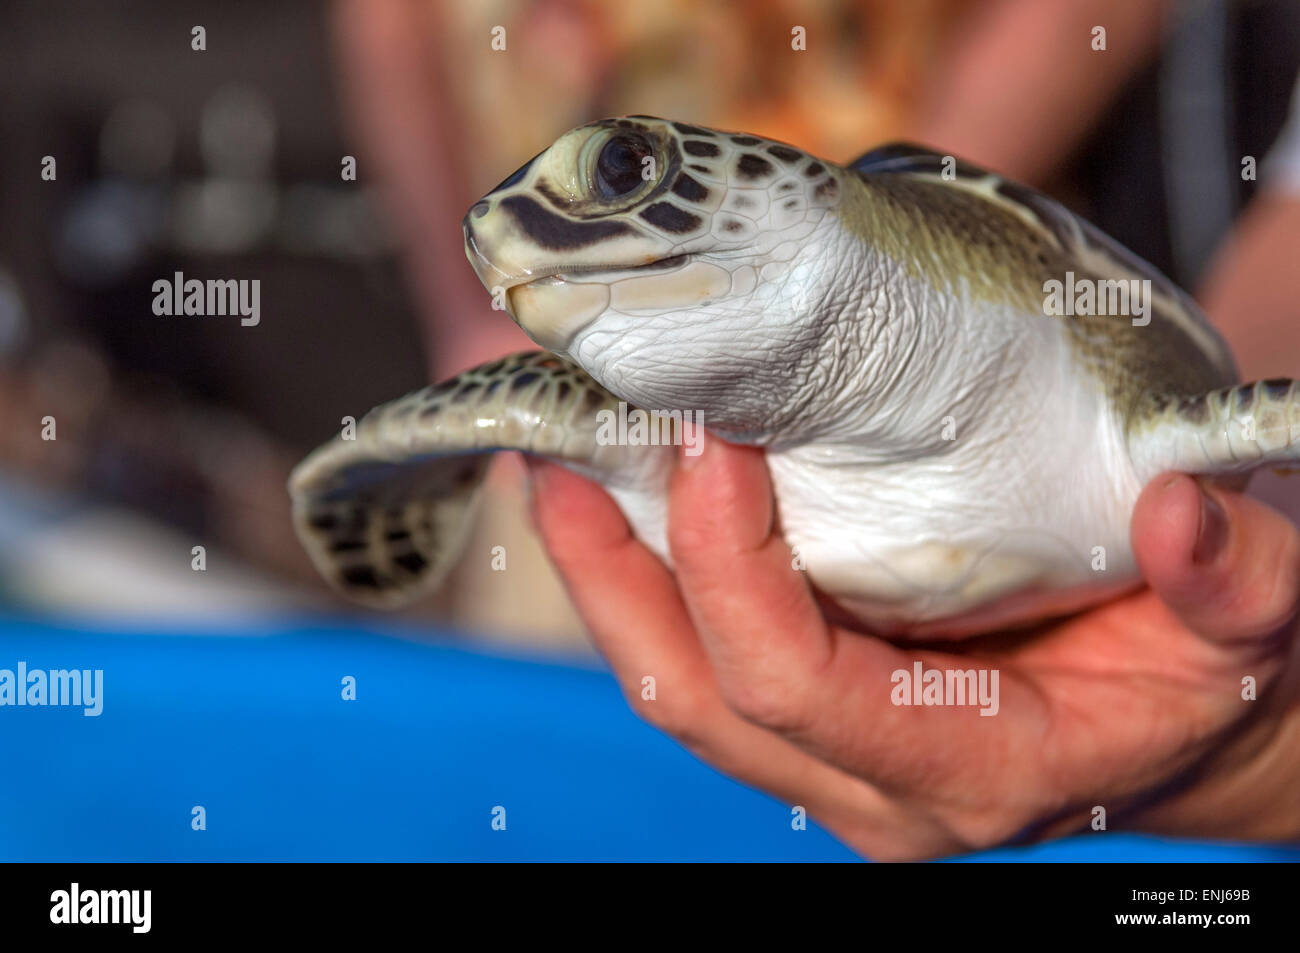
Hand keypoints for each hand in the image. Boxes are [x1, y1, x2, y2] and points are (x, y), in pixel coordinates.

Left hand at [525, 432, 1299, 859]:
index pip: (799, 686)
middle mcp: (875, 790)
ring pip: (674, 686)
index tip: (707, 439)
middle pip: (694, 695)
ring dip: (606, 577)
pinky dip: (646, 583)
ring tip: (561, 463)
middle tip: (566, 449)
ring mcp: (831, 765)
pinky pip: (699, 664)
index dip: (731, 565)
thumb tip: (1177, 511)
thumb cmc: (1202, 664)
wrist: (1179, 719)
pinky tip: (622, 499)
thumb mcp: (1252, 619)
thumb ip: (1233, 575)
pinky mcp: (811, 726)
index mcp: (975, 770)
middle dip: (613, 574)